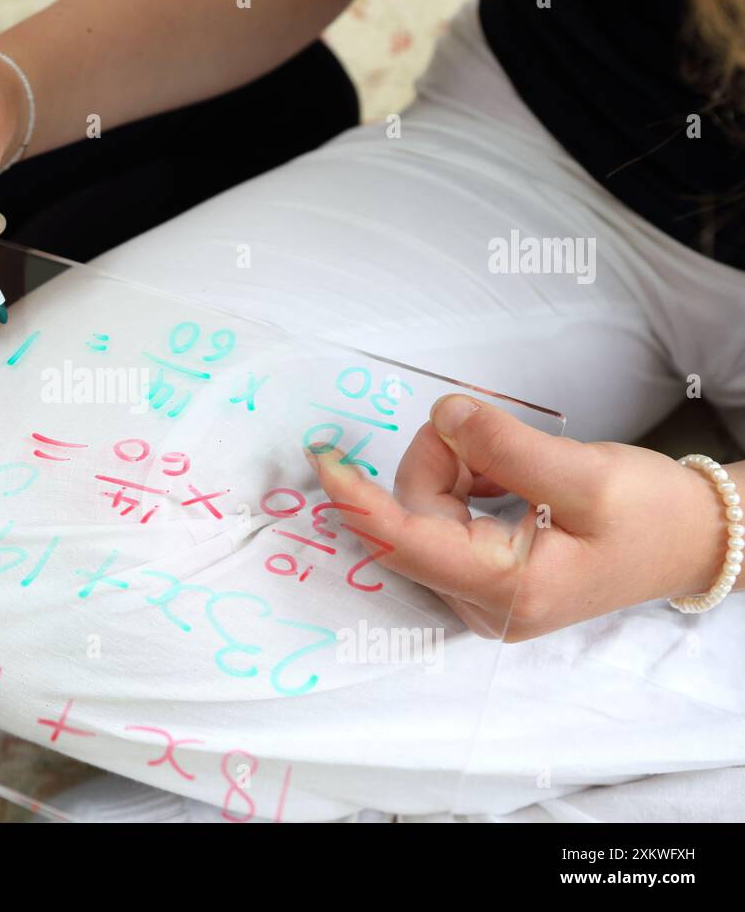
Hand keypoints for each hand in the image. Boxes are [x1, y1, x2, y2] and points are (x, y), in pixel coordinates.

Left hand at [310, 394, 738, 640]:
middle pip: (416, 516)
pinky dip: (467, 483)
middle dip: (445, 460)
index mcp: (507, 590)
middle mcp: (482, 604)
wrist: (694, 541)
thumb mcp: (587, 474)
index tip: (324, 460)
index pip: (407, 543)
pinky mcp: (482, 578)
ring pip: (426, 512)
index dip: (358, 501)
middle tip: (498, 437)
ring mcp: (479, 595)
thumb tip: (442, 415)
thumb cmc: (653, 516)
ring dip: (459, 470)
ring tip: (519, 464)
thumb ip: (507, 447)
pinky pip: (444, 518)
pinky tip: (510, 480)